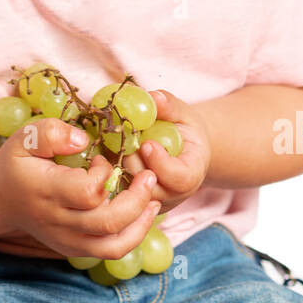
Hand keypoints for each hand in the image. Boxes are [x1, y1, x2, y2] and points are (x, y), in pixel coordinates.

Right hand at [0, 117, 161, 259]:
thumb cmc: (16, 163)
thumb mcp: (23, 138)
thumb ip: (51, 133)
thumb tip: (83, 140)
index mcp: (46, 192)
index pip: (87, 192)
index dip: (104, 175)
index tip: (103, 159)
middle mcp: (58, 221)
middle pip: (107, 222)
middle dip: (137, 200)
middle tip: (149, 176)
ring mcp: (66, 240)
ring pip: (113, 245)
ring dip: (141, 223)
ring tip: (153, 200)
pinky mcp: (74, 249)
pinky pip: (110, 252)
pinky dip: (133, 237)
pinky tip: (142, 215)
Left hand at [121, 89, 210, 212]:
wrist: (182, 150)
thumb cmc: (185, 131)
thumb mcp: (183, 114)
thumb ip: (170, 106)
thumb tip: (152, 97)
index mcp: (192, 174)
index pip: (179, 179)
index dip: (161, 163)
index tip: (147, 143)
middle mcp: (173, 194)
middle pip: (148, 187)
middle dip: (133, 160)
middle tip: (124, 138)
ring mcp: (153, 202)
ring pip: (129, 190)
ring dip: (119, 165)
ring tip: (118, 143)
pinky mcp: (134, 204)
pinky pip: (118, 192)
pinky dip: (110, 172)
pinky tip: (111, 153)